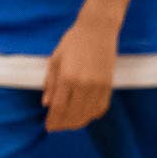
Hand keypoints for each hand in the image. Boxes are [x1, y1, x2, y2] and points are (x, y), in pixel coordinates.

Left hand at [42, 13, 119, 131]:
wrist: (98, 29)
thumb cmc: (73, 41)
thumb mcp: (55, 59)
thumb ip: (50, 83)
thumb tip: (47, 103)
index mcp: (67, 77)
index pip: (59, 107)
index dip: (53, 120)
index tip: (48, 127)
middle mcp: (84, 84)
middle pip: (73, 114)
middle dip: (64, 124)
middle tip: (57, 128)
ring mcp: (99, 85)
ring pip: (88, 113)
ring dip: (78, 122)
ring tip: (69, 124)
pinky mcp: (109, 84)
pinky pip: (101, 107)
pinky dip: (92, 115)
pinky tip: (85, 116)